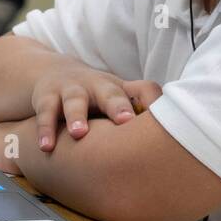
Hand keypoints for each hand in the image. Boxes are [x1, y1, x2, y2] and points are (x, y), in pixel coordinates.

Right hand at [31, 68, 161, 151]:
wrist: (54, 73)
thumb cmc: (97, 96)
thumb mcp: (118, 100)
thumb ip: (140, 116)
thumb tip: (175, 146)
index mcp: (120, 89)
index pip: (142, 91)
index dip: (152, 103)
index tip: (162, 118)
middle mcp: (97, 86)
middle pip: (110, 93)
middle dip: (117, 107)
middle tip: (126, 122)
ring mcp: (71, 89)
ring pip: (75, 101)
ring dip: (77, 116)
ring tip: (79, 134)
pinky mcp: (47, 96)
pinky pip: (46, 113)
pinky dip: (45, 130)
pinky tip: (46, 147)